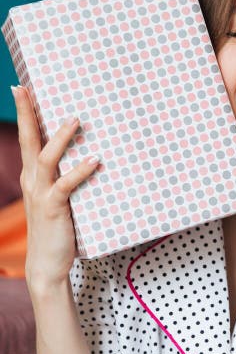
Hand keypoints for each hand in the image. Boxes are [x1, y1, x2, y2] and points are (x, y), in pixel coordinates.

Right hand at [11, 85, 101, 288]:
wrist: (48, 263)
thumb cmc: (59, 228)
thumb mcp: (61, 197)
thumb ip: (69, 176)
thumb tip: (92, 153)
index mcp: (33, 176)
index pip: (28, 139)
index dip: (25, 114)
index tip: (22, 89)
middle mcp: (32, 181)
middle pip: (28, 141)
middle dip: (27, 114)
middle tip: (24, 89)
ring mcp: (41, 194)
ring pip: (45, 159)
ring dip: (61, 138)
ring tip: (75, 120)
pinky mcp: (54, 209)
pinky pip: (65, 186)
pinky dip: (80, 172)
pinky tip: (94, 160)